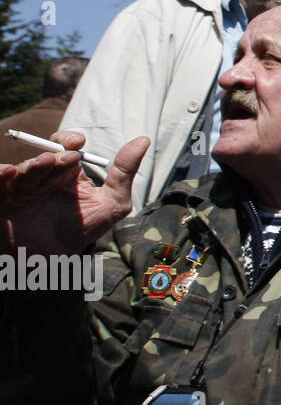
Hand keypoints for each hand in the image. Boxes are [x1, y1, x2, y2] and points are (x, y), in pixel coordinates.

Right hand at [0, 131, 148, 255]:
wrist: (54, 264)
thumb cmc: (82, 230)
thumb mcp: (111, 203)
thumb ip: (125, 173)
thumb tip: (143, 139)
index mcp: (66, 173)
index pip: (65, 147)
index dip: (69, 140)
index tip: (78, 144)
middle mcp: (42, 177)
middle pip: (44, 157)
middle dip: (55, 155)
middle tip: (66, 158)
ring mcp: (20, 190)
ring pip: (23, 171)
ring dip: (33, 166)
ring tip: (44, 165)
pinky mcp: (2, 202)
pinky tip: (6, 173)